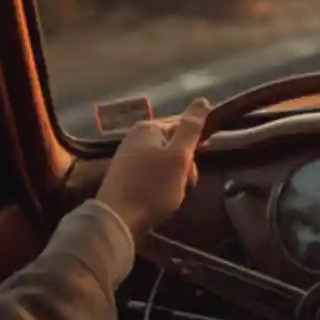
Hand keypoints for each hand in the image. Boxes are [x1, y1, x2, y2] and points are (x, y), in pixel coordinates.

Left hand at [94, 98, 209, 238]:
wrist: (117, 219)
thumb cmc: (152, 187)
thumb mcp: (178, 157)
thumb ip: (191, 129)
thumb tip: (202, 101)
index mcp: (149, 128)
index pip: (183, 125)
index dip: (196, 144)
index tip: (199, 162)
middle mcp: (135, 136)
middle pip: (173, 144)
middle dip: (184, 165)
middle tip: (185, 183)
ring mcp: (127, 156)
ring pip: (164, 162)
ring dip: (174, 178)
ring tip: (171, 195)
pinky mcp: (123, 175)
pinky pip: (151, 173)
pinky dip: (159, 185)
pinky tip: (159, 199)